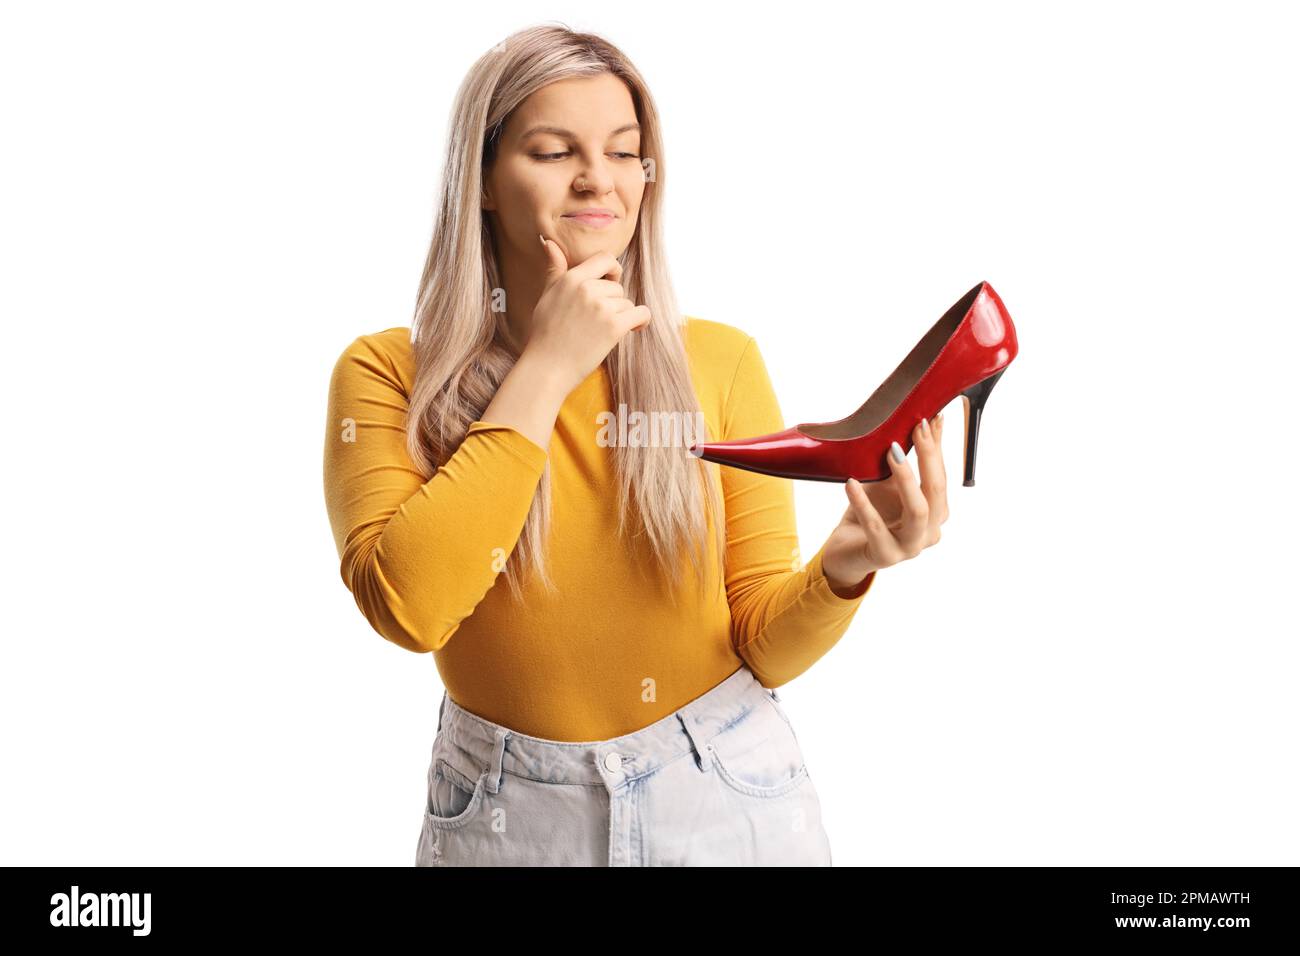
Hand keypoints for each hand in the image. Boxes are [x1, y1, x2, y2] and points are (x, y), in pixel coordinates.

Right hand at [524, 235, 651, 394]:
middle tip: (598, 321)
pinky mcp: (614, 326)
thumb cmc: (545, 334)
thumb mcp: (547, 295)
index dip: (613, 270)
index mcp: (572, 279)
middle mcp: (587, 289)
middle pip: (617, 287)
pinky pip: (640, 314)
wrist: (547, 367)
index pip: (605, 258)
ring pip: (626, 302)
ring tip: (602, 331)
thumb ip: (555, 269)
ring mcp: (601, 307)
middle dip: (613, 302)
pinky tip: (633, 329)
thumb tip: (549, 242)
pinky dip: (641, 321)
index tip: (610, 285)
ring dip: (621, 316)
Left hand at [819, 413, 948, 593]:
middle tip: (914, 429)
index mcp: (937, 514)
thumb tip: (929, 419)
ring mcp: (910, 547)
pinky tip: (851, 483)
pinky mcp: (885, 556)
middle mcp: (930, 532)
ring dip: (906, 478)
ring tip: (891, 451)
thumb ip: (911, 457)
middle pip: (936, 491)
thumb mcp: (891, 481)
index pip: (941, 477)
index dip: (935, 449)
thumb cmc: (873, 513)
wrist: (847, 549)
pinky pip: (876, 527)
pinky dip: (863, 503)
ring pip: (918, 510)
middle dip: (927, 457)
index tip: (928, 419)